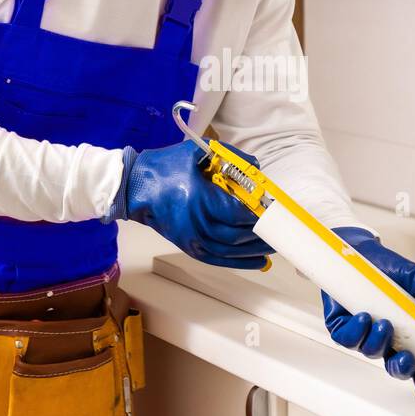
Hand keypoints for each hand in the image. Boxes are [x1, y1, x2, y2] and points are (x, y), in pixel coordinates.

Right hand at [120, 140, 273, 268]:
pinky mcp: (188, 246)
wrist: (133, 187)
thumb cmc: (163, 167)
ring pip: (231, 250)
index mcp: (199, 199)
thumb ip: (230, 157)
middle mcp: (196, 223)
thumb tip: (256, 167)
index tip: (275, 210)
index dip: (259, 214)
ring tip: (274, 244)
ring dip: (255, 249)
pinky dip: (240, 262)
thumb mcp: (196, 153)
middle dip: (262, 233)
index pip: (238, 213)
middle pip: (237, 235)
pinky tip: (257, 261)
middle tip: (281, 228)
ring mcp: (192, 239)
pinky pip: (219, 259)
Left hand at [321, 226, 414, 410]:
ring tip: (384, 323)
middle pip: (396, 367)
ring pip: (372, 352)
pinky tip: (363, 317)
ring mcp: (364, 335)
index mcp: (409, 333)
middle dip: (402, 369)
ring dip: (379, 343)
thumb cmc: (387, 268)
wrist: (357, 250)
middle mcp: (387, 338)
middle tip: (406, 358)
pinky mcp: (342, 327)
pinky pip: (348, 339)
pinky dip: (356, 332)